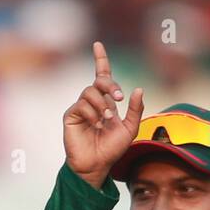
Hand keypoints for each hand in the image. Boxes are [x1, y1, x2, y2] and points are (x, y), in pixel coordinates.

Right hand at [63, 41, 144, 189]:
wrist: (97, 165)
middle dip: (111, 85)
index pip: (102, 76)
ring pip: (90, 91)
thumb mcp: (130, 129)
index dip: (100, 59)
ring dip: (102, 104)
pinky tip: (96, 124)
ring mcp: (80, 107)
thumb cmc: (112, 149)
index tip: (97, 44)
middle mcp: (92, 102)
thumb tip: (138, 89)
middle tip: (119, 98)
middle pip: (99, 80)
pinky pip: (82, 104)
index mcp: (106, 101)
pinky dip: (92, 113)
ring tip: (106, 119)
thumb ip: (135, 109)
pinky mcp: (71, 115)